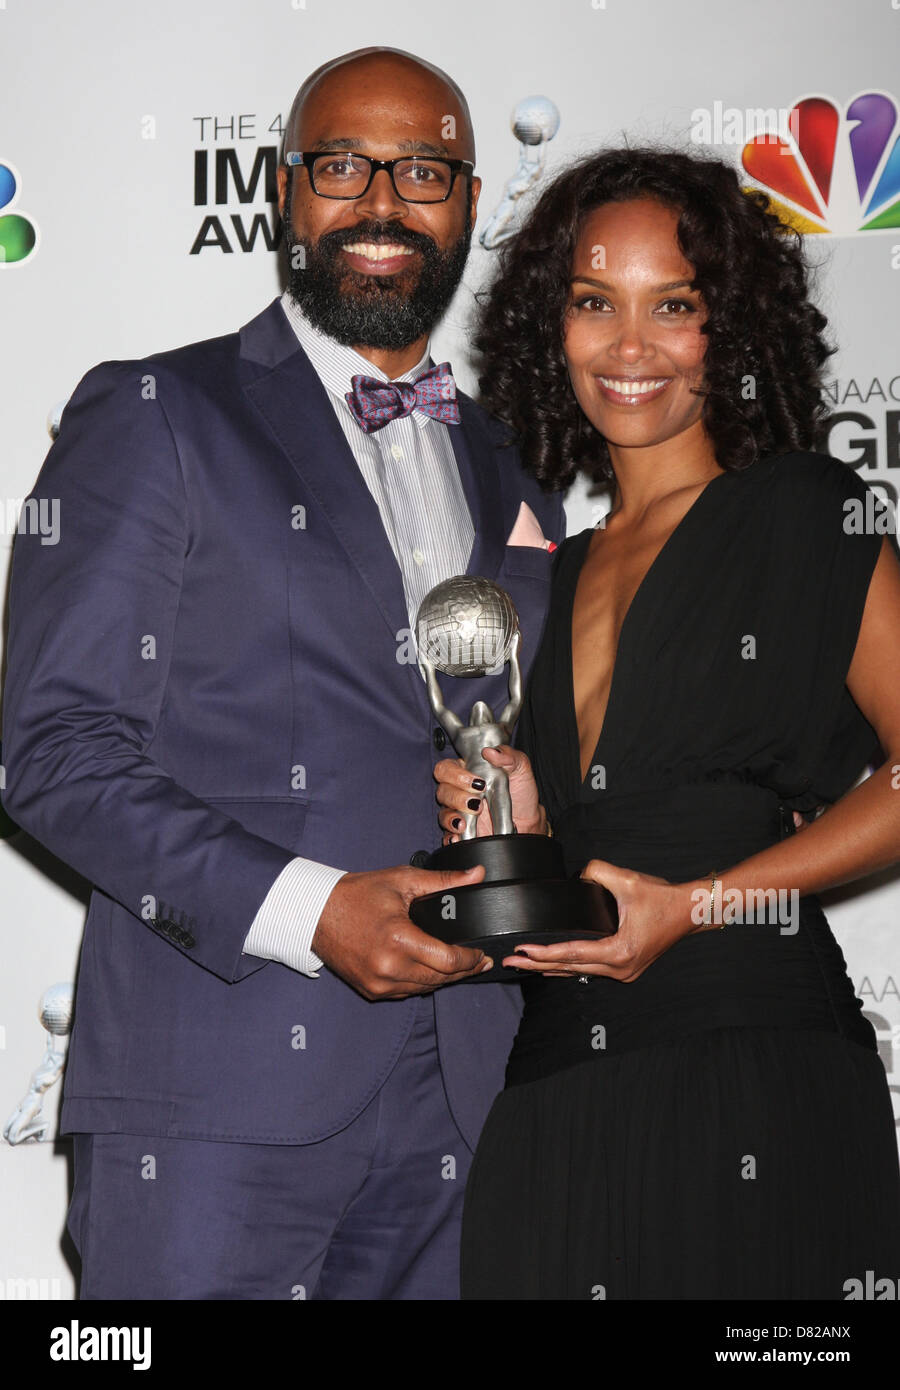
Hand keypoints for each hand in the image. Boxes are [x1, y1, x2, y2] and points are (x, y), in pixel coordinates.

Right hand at [311, 863, 491, 999]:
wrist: (316, 912)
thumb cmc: (358, 894)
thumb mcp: (402, 880)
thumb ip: (443, 881)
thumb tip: (477, 875)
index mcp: (400, 940)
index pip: (449, 961)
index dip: (471, 960)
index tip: (481, 954)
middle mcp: (389, 968)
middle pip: (440, 979)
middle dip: (463, 971)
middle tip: (478, 962)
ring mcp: (378, 983)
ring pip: (424, 989)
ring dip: (443, 979)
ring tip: (458, 967)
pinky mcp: (370, 990)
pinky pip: (405, 992)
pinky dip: (420, 983)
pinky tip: (429, 971)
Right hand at [434, 746, 544, 841]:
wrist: (529, 821)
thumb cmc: (522, 792)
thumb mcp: (521, 769)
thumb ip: (509, 756)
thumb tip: (490, 752)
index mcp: (468, 772)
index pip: (446, 768)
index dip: (455, 774)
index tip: (478, 782)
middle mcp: (459, 792)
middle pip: (442, 790)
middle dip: (456, 797)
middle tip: (477, 803)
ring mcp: (459, 813)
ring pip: (443, 813)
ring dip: (452, 818)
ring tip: (465, 823)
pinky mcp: (462, 833)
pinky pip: (448, 836)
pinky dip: (451, 837)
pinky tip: (459, 838)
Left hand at [503, 858, 697, 980]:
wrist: (689, 912)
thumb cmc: (663, 898)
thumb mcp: (627, 879)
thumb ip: (596, 871)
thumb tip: (578, 875)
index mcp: (620, 951)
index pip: (572, 954)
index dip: (544, 952)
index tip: (521, 950)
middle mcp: (621, 968)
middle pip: (570, 968)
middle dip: (538, 964)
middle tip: (510, 961)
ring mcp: (624, 972)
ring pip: (579, 972)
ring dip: (551, 968)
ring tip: (524, 964)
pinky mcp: (626, 967)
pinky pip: (590, 969)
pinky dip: (570, 966)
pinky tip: (553, 965)